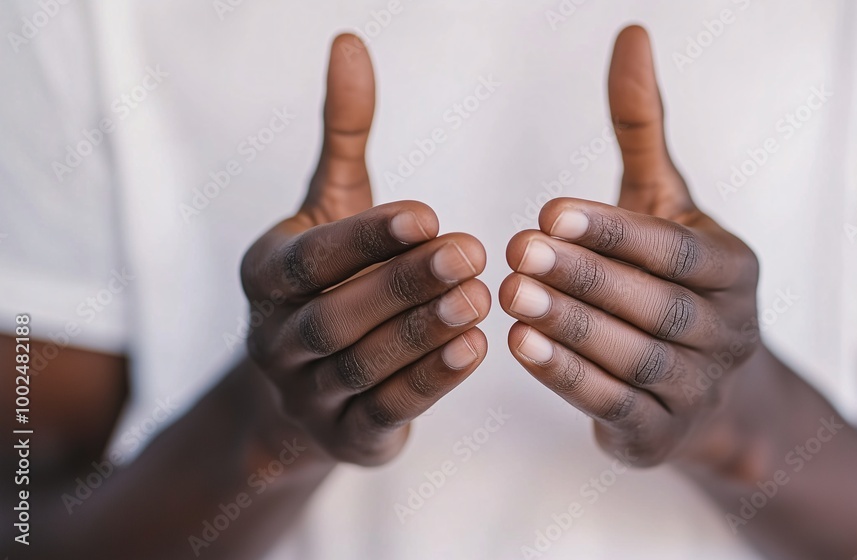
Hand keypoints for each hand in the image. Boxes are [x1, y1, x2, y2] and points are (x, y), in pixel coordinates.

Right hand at [240, 35, 489, 465]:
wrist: (304, 385)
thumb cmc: (329, 279)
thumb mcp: (331, 208)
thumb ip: (345, 135)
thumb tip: (350, 41)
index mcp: (265, 275)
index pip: (310, 257)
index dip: (367, 237)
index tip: (429, 213)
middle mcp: (274, 339)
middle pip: (335, 314)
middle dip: (404, 284)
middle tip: (473, 251)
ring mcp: (305, 394)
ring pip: (361, 365)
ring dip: (421, 333)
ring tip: (482, 298)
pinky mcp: (345, 437)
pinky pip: (386, 411)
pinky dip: (429, 383)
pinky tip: (477, 351)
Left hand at [501, 26, 759, 467]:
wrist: (707, 386)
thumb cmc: (672, 277)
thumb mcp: (664, 204)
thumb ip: (643, 128)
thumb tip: (630, 33)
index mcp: (734, 269)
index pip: (676, 249)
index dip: (615, 231)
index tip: (549, 210)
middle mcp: (728, 332)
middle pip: (655, 305)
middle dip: (585, 277)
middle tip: (516, 250)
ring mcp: (699, 389)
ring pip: (635, 358)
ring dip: (572, 328)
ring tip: (509, 295)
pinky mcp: (660, 435)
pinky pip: (615, 406)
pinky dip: (569, 380)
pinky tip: (520, 348)